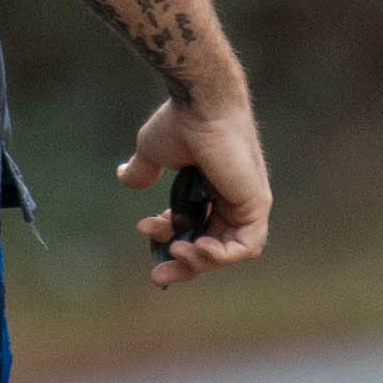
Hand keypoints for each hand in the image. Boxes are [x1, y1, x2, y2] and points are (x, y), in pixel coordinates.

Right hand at [124, 93, 270, 287]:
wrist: (199, 107)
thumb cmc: (181, 123)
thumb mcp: (154, 152)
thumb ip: (144, 170)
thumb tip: (125, 177)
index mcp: (210, 191)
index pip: (195, 231)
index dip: (170, 241)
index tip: (146, 233)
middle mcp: (231, 200)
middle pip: (211, 247)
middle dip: (183, 265)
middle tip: (158, 275)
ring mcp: (247, 203)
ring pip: (227, 251)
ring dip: (200, 261)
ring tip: (177, 251)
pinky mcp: (257, 204)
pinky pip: (247, 246)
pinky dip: (222, 254)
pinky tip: (198, 247)